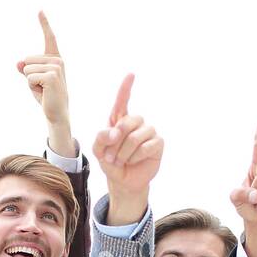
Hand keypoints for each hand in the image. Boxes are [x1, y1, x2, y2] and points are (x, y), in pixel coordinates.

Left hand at [17, 11, 72, 156]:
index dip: (44, 23)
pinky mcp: (52, 76)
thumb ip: (25, 68)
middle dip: (28, 75)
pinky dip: (31, 87)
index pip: (49, 38)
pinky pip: (29, 77)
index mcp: (55, 58)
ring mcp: (56, 67)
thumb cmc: (46, 96)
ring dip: (30, 82)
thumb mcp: (33, 80)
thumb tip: (19, 62)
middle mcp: (57, 60)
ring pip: (26, 69)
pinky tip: (43, 93)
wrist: (57, 114)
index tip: (39, 10)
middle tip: (42, 87)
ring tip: (43, 90)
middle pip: (27, 60)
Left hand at [93, 74, 162, 225]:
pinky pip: (146, 146)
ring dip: (124, 153)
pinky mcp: (157, 142)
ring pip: (135, 137)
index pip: (122, 101)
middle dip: (116, 143)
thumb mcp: (99, 151)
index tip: (131, 75)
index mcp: (119, 121)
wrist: (123, 182)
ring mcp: (148, 131)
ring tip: (121, 161)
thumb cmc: (112, 163)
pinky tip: (134, 161)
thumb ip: (100, 138)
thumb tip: (115, 130)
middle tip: (111, 157)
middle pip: (127, 122)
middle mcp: (135, 123)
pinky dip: (136, 157)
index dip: (126, 88)